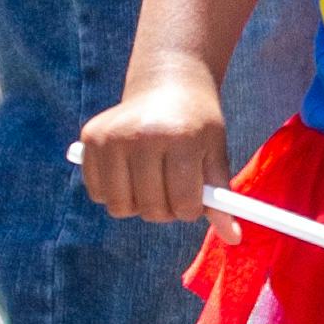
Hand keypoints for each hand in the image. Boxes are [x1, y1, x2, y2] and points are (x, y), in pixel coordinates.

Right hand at [80, 62, 229, 223]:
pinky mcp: (90, 138)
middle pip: (151, 209)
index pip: (184, 202)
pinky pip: (98, 193)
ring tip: (153, 182)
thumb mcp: (215, 153)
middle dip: (167, 210)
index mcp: (180, 137)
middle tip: (174, 188)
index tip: (196, 195)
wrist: (167, 84)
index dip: (192, 209)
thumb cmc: (197, 124)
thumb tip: (233, 238)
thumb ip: (221, 197)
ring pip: (120, 207)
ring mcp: (111, 136)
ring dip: (139, 205)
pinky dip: (115, 194)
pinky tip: (130, 174)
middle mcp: (141, 135)